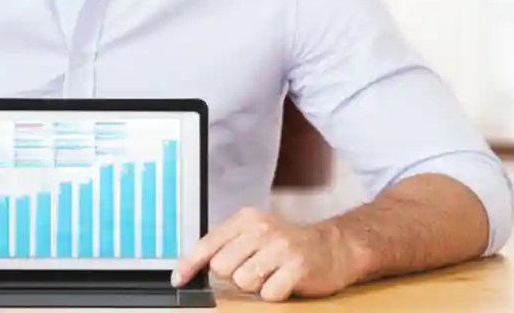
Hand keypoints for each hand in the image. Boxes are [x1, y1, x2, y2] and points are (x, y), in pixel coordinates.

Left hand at [171, 207, 365, 300]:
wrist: (334, 247)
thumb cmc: (287, 245)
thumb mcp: (255, 235)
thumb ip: (226, 246)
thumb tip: (193, 267)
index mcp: (247, 219)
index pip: (208, 243)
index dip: (190, 264)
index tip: (179, 280)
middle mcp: (262, 229)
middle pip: (223, 267)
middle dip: (234, 275)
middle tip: (256, 268)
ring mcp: (280, 248)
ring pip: (243, 282)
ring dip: (256, 285)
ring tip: (272, 274)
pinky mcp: (297, 267)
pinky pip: (268, 294)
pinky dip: (275, 294)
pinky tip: (285, 282)